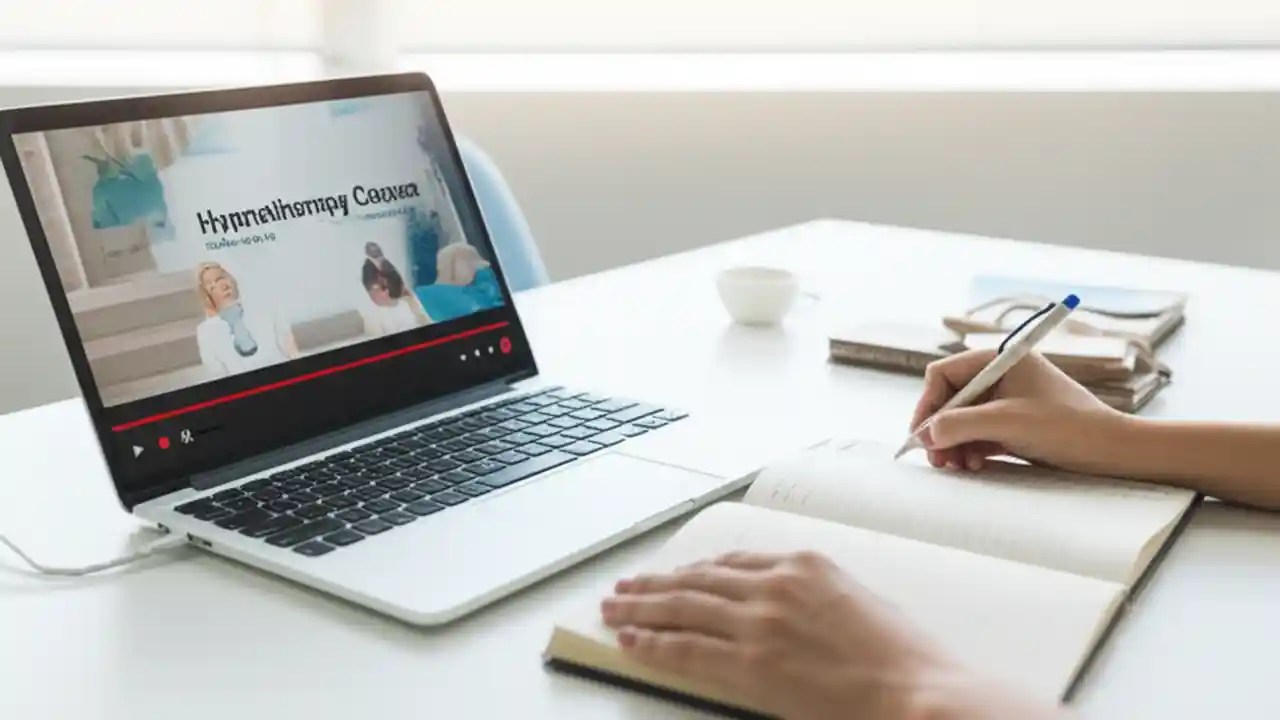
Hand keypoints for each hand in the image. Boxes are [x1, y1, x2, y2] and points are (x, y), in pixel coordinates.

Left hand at [601, 551, 961, 719]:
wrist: (916, 690)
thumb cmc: (903, 657)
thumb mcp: (860, 602)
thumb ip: (815, 596)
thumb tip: (792, 608)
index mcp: (805, 565)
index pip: (733, 563)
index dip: (696, 571)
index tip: (677, 575)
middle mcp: (775, 585)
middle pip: (698, 580)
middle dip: (657, 583)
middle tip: (627, 586)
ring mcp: (758, 622)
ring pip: (682, 607)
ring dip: (642, 607)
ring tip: (615, 608)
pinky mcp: (749, 663)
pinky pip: (687, 648)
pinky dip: (654, 642)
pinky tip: (633, 640)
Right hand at [910, 349, 1128, 473]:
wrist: (1112, 451)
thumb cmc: (1068, 426)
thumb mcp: (1008, 422)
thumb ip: (960, 424)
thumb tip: (924, 435)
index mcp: (999, 360)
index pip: (943, 375)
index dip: (927, 405)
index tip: (921, 436)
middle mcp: (1000, 376)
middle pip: (949, 399)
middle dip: (939, 429)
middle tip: (935, 459)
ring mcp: (1006, 401)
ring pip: (961, 420)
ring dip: (952, 444)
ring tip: (955, 467)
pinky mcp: (1013, 424)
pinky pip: (977, 434)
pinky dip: (968, 450)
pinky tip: (972, 465)